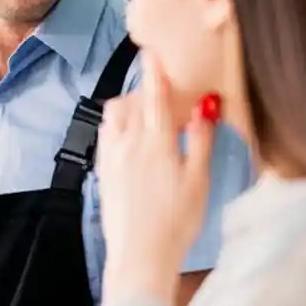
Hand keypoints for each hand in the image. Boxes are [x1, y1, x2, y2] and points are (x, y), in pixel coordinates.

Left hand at [96, 54, 216, 305]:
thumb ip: (201, 141)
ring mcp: (111, 157)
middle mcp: (129, 144)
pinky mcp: (102, 172)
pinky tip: (130, 138)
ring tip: (146, 116)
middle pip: (130, 102)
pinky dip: (117, 126)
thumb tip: (204, 109)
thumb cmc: (176, 221)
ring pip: (113, 116)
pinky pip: (105, 135)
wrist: (139, 255)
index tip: (152, 51)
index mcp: (156, 142)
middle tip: (161, 95)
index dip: (154, 72)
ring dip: (128, 107)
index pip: (154, 96)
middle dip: (143, 91)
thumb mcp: (198, 181)